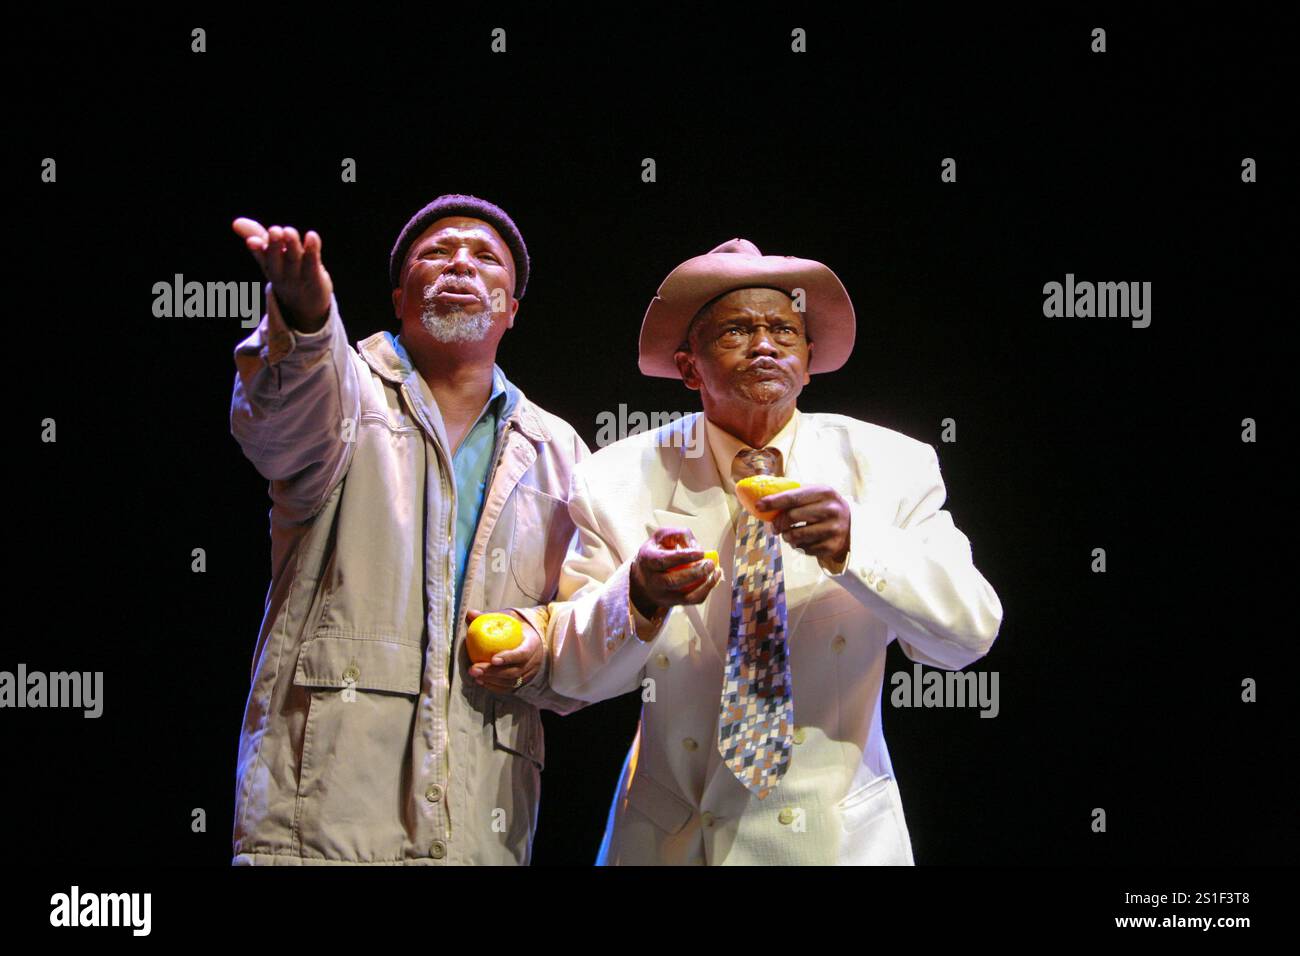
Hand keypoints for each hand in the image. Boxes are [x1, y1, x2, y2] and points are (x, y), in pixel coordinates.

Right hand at [231, 217, 332, 332]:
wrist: (307, 306)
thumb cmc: (286, 273)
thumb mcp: (269, 256)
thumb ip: (255, 235)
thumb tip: (235, 222)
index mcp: (268, 266)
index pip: (261, 257)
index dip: (257, 250)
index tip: (252, 241)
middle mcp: (281, 272)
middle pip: (277, 259)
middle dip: (275, 246)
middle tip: (274, 230)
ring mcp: (298, 277)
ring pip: (295, 260)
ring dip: (293, 245)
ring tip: (289, 231)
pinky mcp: (316, 278)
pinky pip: (313, 263)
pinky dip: (312, 250)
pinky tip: (311, 235)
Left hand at [465, 607, 542, 693]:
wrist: (531, 639)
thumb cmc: (516, 628)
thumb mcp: (507, 618)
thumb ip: (489, 616)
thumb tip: (470, 613)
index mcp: (532, 643)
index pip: (523, 653)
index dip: (509, 657)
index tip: (493, 659)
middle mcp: (534, 661)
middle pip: (514, 671)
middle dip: (493, 672)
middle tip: (474, 669)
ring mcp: (529, 673)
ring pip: (511, 682)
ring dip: (491, 680)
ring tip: (475, 675)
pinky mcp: (523, 681)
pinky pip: (509, 688)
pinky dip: (495, 686)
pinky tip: (481, 681)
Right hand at [629, 528, 721, 617]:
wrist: (643, 578)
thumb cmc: (654, 554)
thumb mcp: (661, 537)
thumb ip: (679, 535)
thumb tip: (696, 547)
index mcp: (647, 560)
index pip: (664, 561)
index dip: (684, 557)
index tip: (701, 552)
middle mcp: (652, 580)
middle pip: (673, 581)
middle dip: (695, 572)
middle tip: (710, 563)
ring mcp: (662, 594)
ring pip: (685, 596)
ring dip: (704, 584)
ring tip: (714, 571)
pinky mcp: (673, 602)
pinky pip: (692, 601)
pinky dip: (706, 591)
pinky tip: (712, 579)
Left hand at [760, 484, 850, 563]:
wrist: (852, 526)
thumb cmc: (824, 507)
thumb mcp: (815, 494)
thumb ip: (794, 493)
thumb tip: (763, 492)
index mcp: (825, 492)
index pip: (793, 497)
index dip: (773, 501)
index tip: (759, 505)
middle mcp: (831, 510)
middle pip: (792, 517)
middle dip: (778, 523)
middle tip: (774, 527)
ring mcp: (833, 529)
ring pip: (796, 536)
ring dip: (787, 536)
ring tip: (789, 534)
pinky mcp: (831, 547)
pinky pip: (804, 549)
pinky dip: (798, 546)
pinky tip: (803, 541)